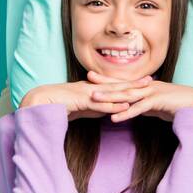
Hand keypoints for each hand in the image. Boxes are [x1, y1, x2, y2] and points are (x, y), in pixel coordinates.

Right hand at [21, 79, 135, 120]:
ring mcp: (88, 93)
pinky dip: (114, 105)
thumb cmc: (59, 105)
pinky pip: (101, 103)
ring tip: (144, 91)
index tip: (144, 81)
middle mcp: (92, 87)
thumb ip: (95, 109)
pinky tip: (125, 106)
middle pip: (117, 85)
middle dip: (134, 83)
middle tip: (152, 80)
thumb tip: (107, 112)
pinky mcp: (82, 101)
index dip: (129, 82)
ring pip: (112, 92)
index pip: (114, 84)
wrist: (41, 102)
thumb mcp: (82, 108)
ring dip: (129, 92)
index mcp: (92, 88)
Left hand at [84, 70, 192, 122]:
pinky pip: (139, 108)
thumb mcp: (158, 106)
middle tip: (87, 80)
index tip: (93, 77)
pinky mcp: (157, 102)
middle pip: (122, 84)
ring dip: (110, 97)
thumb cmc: (177, 105)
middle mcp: (147, 86)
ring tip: (94, 99)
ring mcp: (152, 93)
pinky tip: (114, 117)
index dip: (108, 79)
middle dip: (104, 83)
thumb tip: (135, 110)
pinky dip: (126, 113)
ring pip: (127, 95)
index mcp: (146, 86)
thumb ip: (146, 106)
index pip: (124, 82)